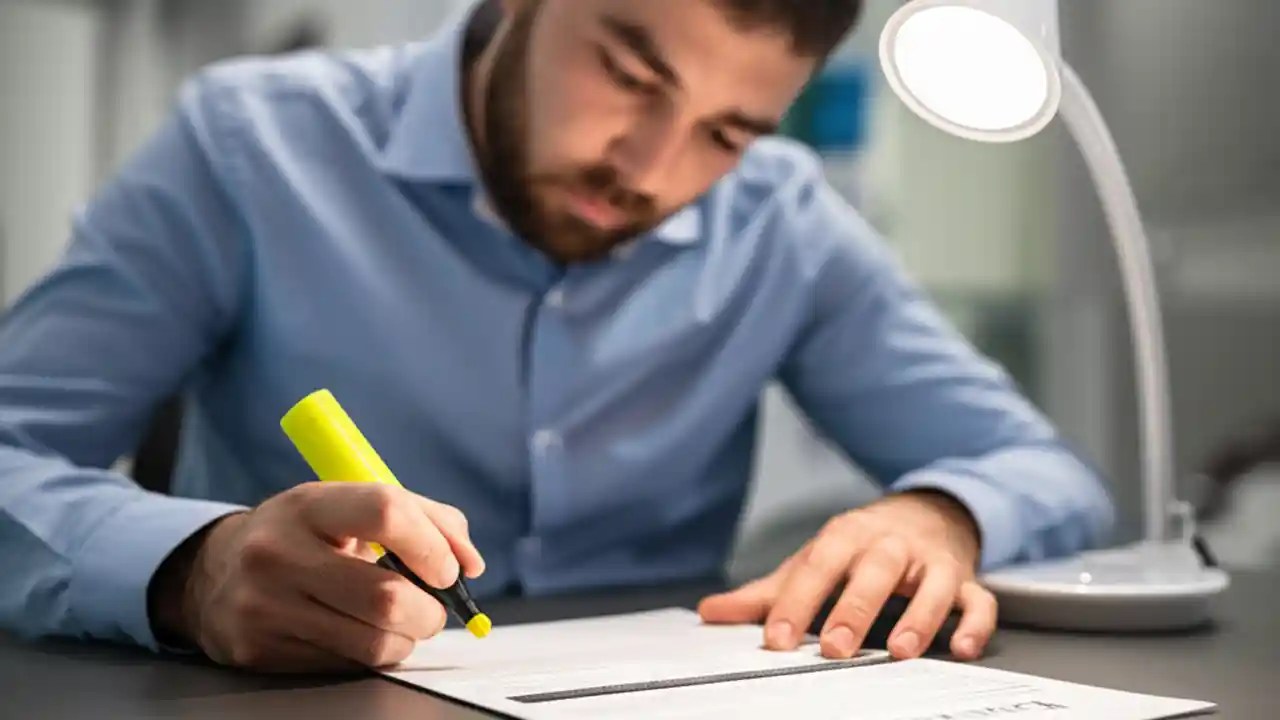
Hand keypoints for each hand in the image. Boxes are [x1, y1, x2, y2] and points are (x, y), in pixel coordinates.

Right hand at [150, 482, 484, 672]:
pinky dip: (371, 654)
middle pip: (386, 597)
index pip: (386, 512)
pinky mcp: (259, 650)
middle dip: (430, 610)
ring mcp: (264, 605)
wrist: (215, 571)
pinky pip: (346, 665)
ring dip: (406, 638)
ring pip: (374, 641)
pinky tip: (357, 632)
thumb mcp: (353, 505)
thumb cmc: (306, 534)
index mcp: (308, 504)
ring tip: (398, 621)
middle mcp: (278, 553)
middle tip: (433, 606)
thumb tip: (471, 564)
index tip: (448, 567)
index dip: (432, 544)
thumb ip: (425, 519)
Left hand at [699, 491, 994, 660]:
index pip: (817, 567)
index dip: (795, 603)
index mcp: (845, 538)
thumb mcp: (812, 562)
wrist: (925, 513)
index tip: (776, 638)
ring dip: (918, 617)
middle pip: (873, 571)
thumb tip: (711, 612)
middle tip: (834, 647)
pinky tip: (963, 647)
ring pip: (930, 584)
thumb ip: (765, 592)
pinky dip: (974, 623)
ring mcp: (930, 562)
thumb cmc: (860, 547)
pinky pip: (977, 599)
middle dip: (854, 609)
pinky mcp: (964, 579)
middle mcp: (889, 545)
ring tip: (900, 651)